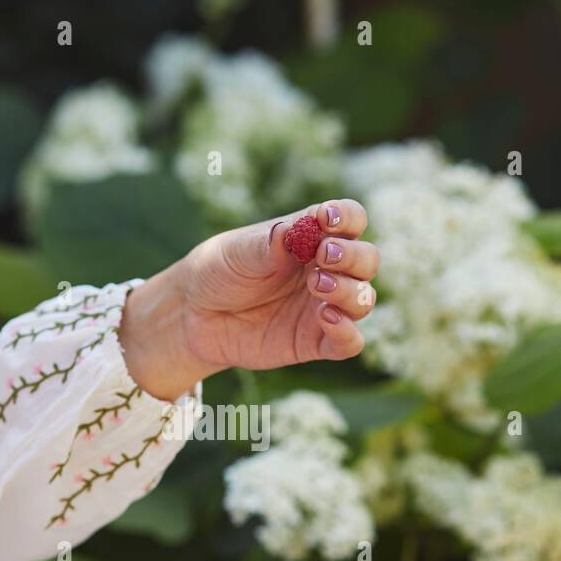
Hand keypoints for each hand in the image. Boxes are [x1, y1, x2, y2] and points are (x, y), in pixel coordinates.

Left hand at [119, 199, 378, 400]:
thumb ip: (274, 241)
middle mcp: (326, 271)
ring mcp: (323, 306)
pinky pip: (350, 342)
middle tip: (323, 258)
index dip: (348, 218)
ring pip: (364, 299)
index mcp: (311, 238)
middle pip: (367, 260)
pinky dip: (348, 332)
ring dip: (350, 291)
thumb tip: (308, 226)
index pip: (350, 220)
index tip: (328, 221)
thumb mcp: (239, 250)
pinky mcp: (315, 342)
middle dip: (353, 257)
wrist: (194, 315)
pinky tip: (327, 318)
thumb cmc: (218, 271)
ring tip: (317, 286)